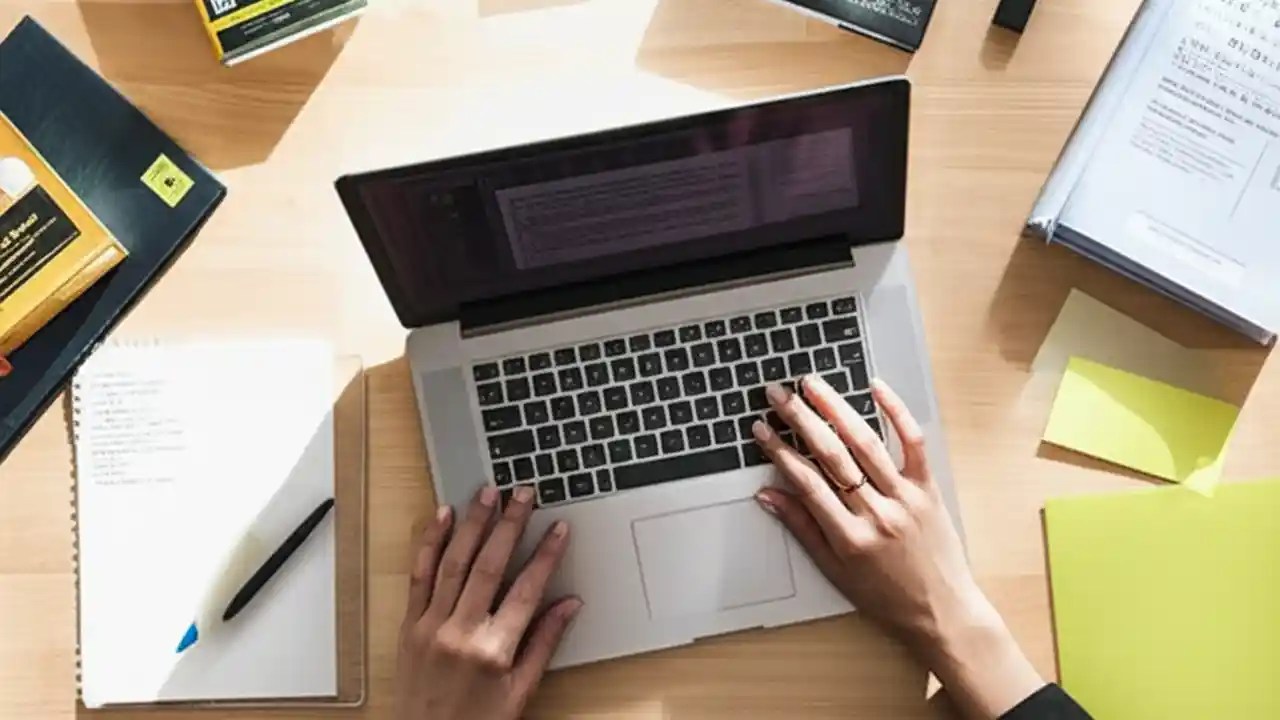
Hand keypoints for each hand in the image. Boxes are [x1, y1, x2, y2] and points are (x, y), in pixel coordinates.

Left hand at [394, 485, 581, 719]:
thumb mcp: (520, 693)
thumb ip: (544, 644)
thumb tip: (570, 605)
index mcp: (494, 651)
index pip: (527, 590)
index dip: (546, 555)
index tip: (559, 528)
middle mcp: (460, 633)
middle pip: (489, 566)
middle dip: (510, 525)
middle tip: (524, 494)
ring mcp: (430, 626)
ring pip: (454, 563)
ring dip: (472, 523)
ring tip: (487, 493)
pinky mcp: (408, 626)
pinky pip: (419, 576)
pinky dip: (430, 543)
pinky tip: (441, 517)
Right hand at [753, 377, 1042, 719]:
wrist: (943, 613)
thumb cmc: (888, 598)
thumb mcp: (835, 571)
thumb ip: (802, 528)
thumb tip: (769, 495)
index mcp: (850, 537)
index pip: (806, 482)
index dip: (779, 451)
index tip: (761, 428)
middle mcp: (877, 512)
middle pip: (831, 455)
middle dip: (800, 419)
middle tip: (777, 393)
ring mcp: (905, 497)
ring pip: (866, 442)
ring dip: (836, 408)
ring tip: (813, 384)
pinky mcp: (929, 488)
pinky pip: (913, 443)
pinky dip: (896, 412)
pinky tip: (876, 388)